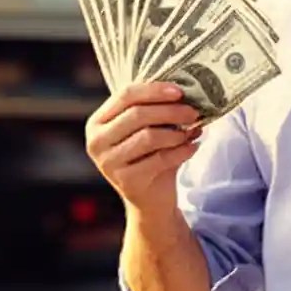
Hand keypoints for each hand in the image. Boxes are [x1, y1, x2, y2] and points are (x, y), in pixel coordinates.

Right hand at [85, 82, 202, 216]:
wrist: (150, 200)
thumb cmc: (149, 156)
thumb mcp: (146, 130)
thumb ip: (154, 109)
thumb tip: (183, 91)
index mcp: (97, 122)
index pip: (125, 95)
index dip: (154, 90)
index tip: (179, 91)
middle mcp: (96, 142)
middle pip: (137, 114)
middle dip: (170, 110)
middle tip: (193, 112)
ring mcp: (108, 163)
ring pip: (149, 136)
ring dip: (177, 132)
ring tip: (193, 131)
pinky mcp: (126, 181)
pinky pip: (160, 159)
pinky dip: (181, 151)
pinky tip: (193, 147)